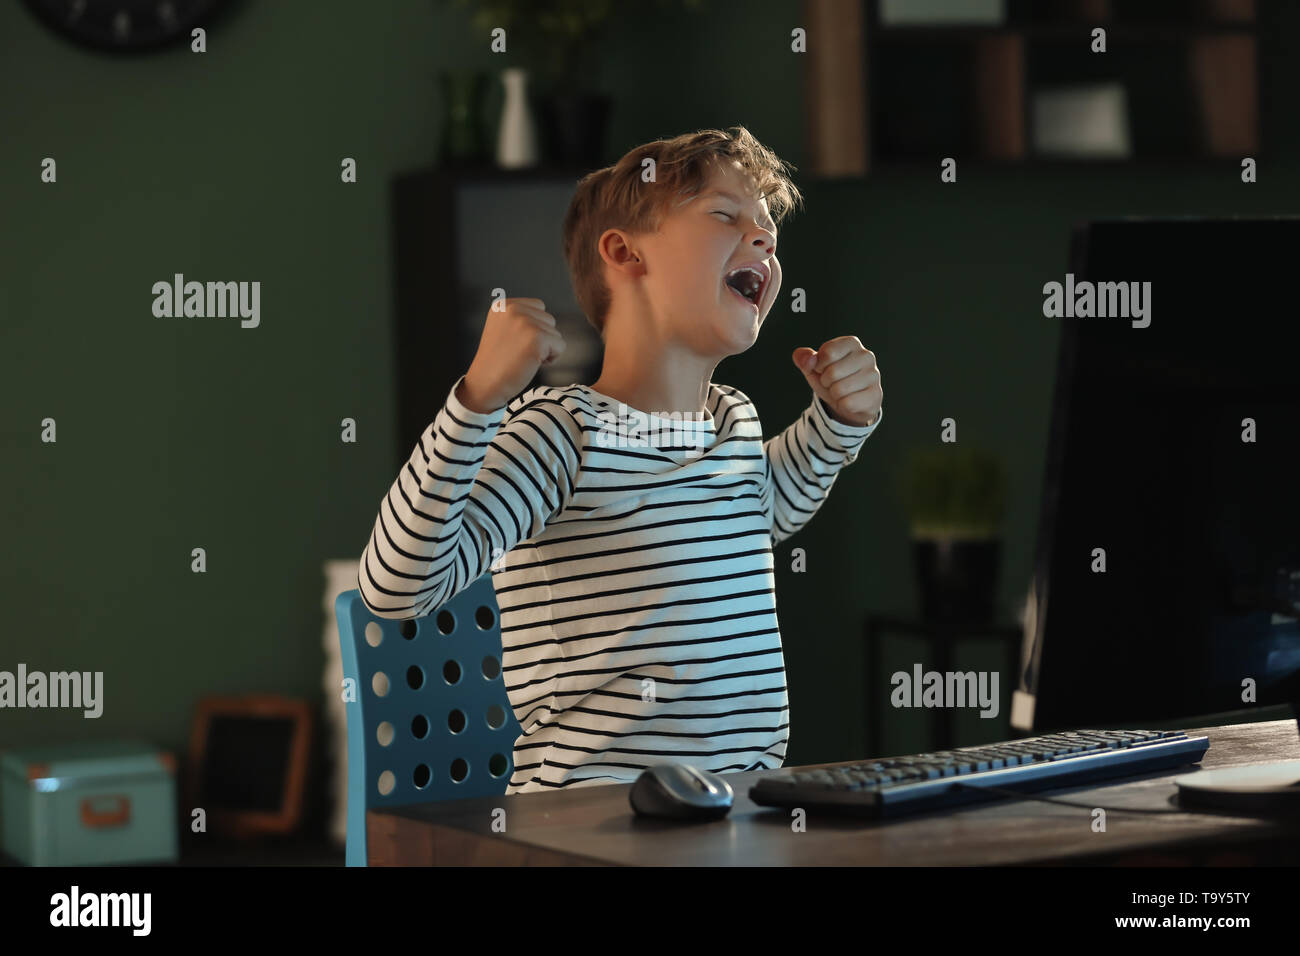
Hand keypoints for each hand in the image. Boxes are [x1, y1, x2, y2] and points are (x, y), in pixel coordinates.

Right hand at [458, 297, 565, 412]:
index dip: (534, 328)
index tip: (515, 342)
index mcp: (504, 305)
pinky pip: (560, 346)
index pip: (539, 306)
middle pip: (549, 319)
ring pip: (556, 333)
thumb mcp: (502, 328)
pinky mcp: (537, 338)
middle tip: (518, 352)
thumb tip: (547, 319)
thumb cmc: (497, 362)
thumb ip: (521, 318)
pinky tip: (531, 363)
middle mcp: (514, 309)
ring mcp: (525, 323)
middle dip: (541, 338)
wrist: (485, 384)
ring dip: (545, 349)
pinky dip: (551, 359)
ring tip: (523, 357)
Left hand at [792, 336, 881, 426]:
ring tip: (841, 390)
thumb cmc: (831, 379)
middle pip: (832, 372)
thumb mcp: (813, 367)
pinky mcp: (876, 395)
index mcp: (851, 343)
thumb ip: (804, 358)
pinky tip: (849, 400)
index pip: (827, 352)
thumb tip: (808, 360)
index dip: (819, 365)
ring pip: (839, 390)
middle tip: (833, 382)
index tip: (824, 368)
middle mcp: (866, 355)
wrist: (848, 401)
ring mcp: (873, 375)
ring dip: (834, 394)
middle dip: (826, 382)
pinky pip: (847, 403)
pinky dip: (842, 405)